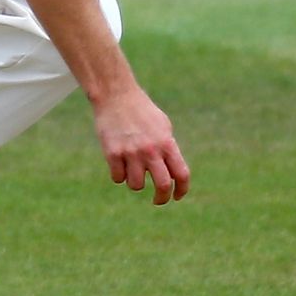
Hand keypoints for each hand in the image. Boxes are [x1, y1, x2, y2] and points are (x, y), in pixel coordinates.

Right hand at [93, 90, 189, 204]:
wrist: (116, 95)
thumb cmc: (142, 111)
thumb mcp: (162, 126)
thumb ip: (168, 150)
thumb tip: (174, 175)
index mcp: (166, 143)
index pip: (182, 174)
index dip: (182, 190)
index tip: (177, 196)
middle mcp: (151, 150)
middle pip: (162, 185)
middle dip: (161, 198)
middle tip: (157, 200)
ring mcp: (131, 152)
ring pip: (136, 185)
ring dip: (135, 182)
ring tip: (132, 170)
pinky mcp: (113, 153)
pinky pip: (118, 178)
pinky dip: (119, 175)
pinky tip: (119, 163)